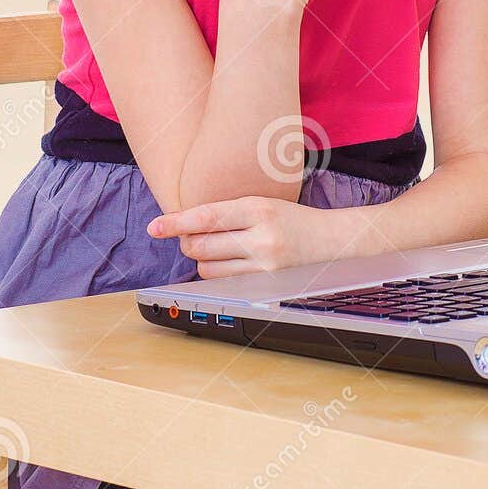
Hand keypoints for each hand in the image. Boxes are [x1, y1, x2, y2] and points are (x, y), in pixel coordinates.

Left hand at [147, 194, 362, 277]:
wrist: (332, 241)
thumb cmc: (293, 220)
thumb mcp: (265, 203)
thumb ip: (229, 212)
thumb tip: (185, 225)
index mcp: (259, 208)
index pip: (207, 217)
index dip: (176, 222)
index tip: (155, 226)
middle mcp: (261, 237)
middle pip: (201, 246)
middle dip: (188, 243)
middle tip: (191, 237)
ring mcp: (264, 265)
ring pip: (207, 268)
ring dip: (202, 261)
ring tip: (218, 251)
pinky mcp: (266, 285)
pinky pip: (223, 283)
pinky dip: (217, 275)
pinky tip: (228, 265)